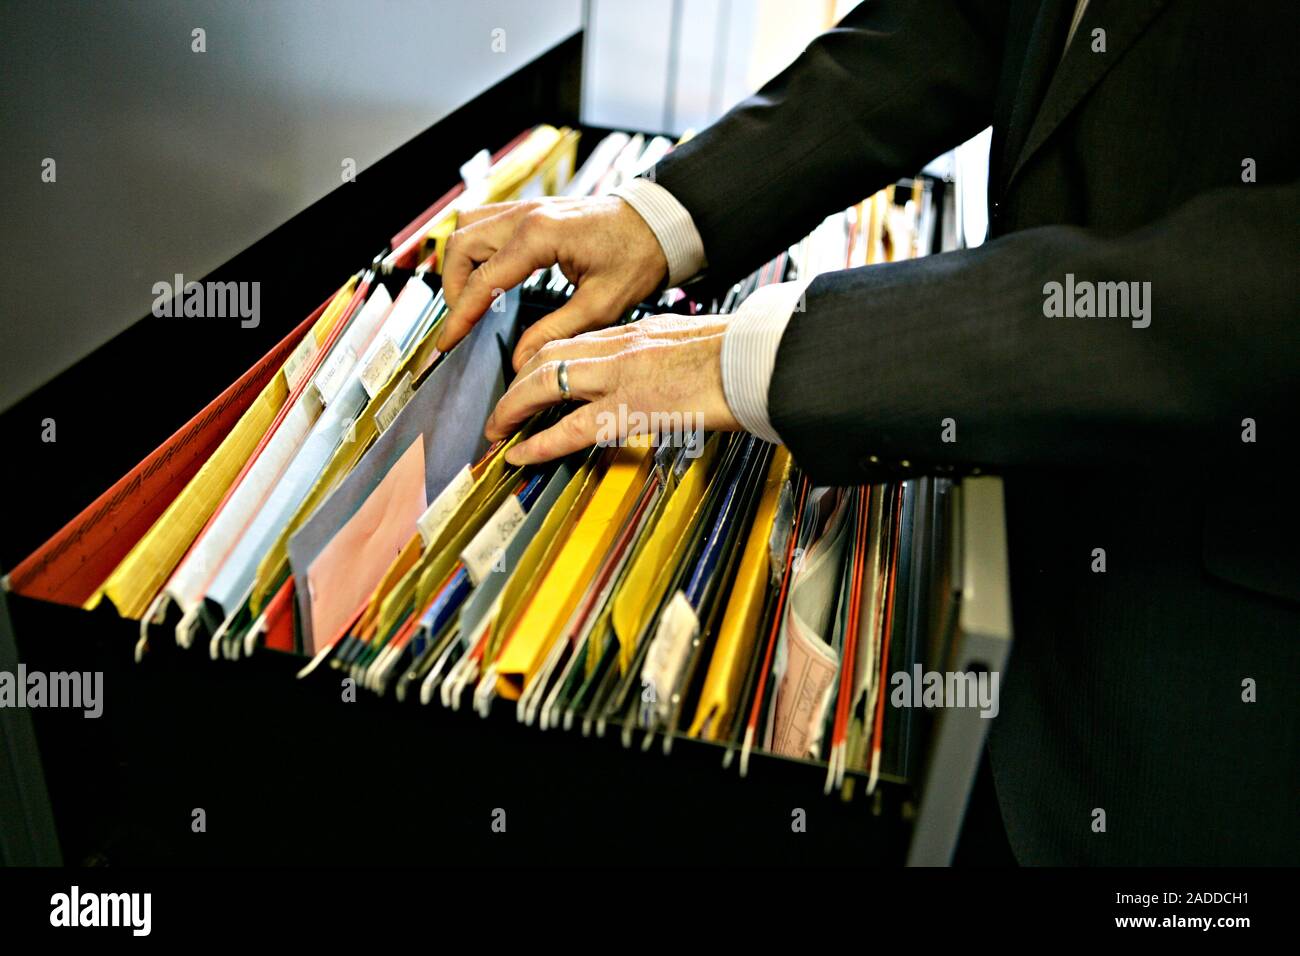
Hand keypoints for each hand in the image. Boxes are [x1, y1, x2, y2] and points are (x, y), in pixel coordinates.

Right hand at [437, 196, 668, 368]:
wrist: (659, 223)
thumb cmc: (638, 255)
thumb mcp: (602, 304)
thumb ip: (556, 332)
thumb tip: (519, 360)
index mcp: (539, 237)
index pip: (483, 280)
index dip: (460, 316)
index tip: (446, 343)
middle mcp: (526, 215)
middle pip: (461, 246)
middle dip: (453, 287)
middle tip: (461, 323)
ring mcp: (527, 207)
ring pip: (467, 228)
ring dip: (461, 264)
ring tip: (470, 301)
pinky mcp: (532, 210)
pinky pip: (485, 222)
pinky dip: (476, 249)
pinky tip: (487, 275)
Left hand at [485, 315, 742, 465]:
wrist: (758, 359)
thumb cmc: (741, 354)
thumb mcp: (696, 341)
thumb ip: (670, 353)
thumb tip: (666, 368)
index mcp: (637, 331)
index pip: (576, 341)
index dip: (544, 360)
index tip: (531, 377)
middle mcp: (620, 346)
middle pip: (548, 356)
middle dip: (516, 381)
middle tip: (501, 406)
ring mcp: (620, 375)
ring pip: (546, 383)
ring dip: (513, 406)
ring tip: (497, 429)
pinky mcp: (630, 407)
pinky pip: (570, 427)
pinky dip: (537, 441)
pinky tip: (517, 454)